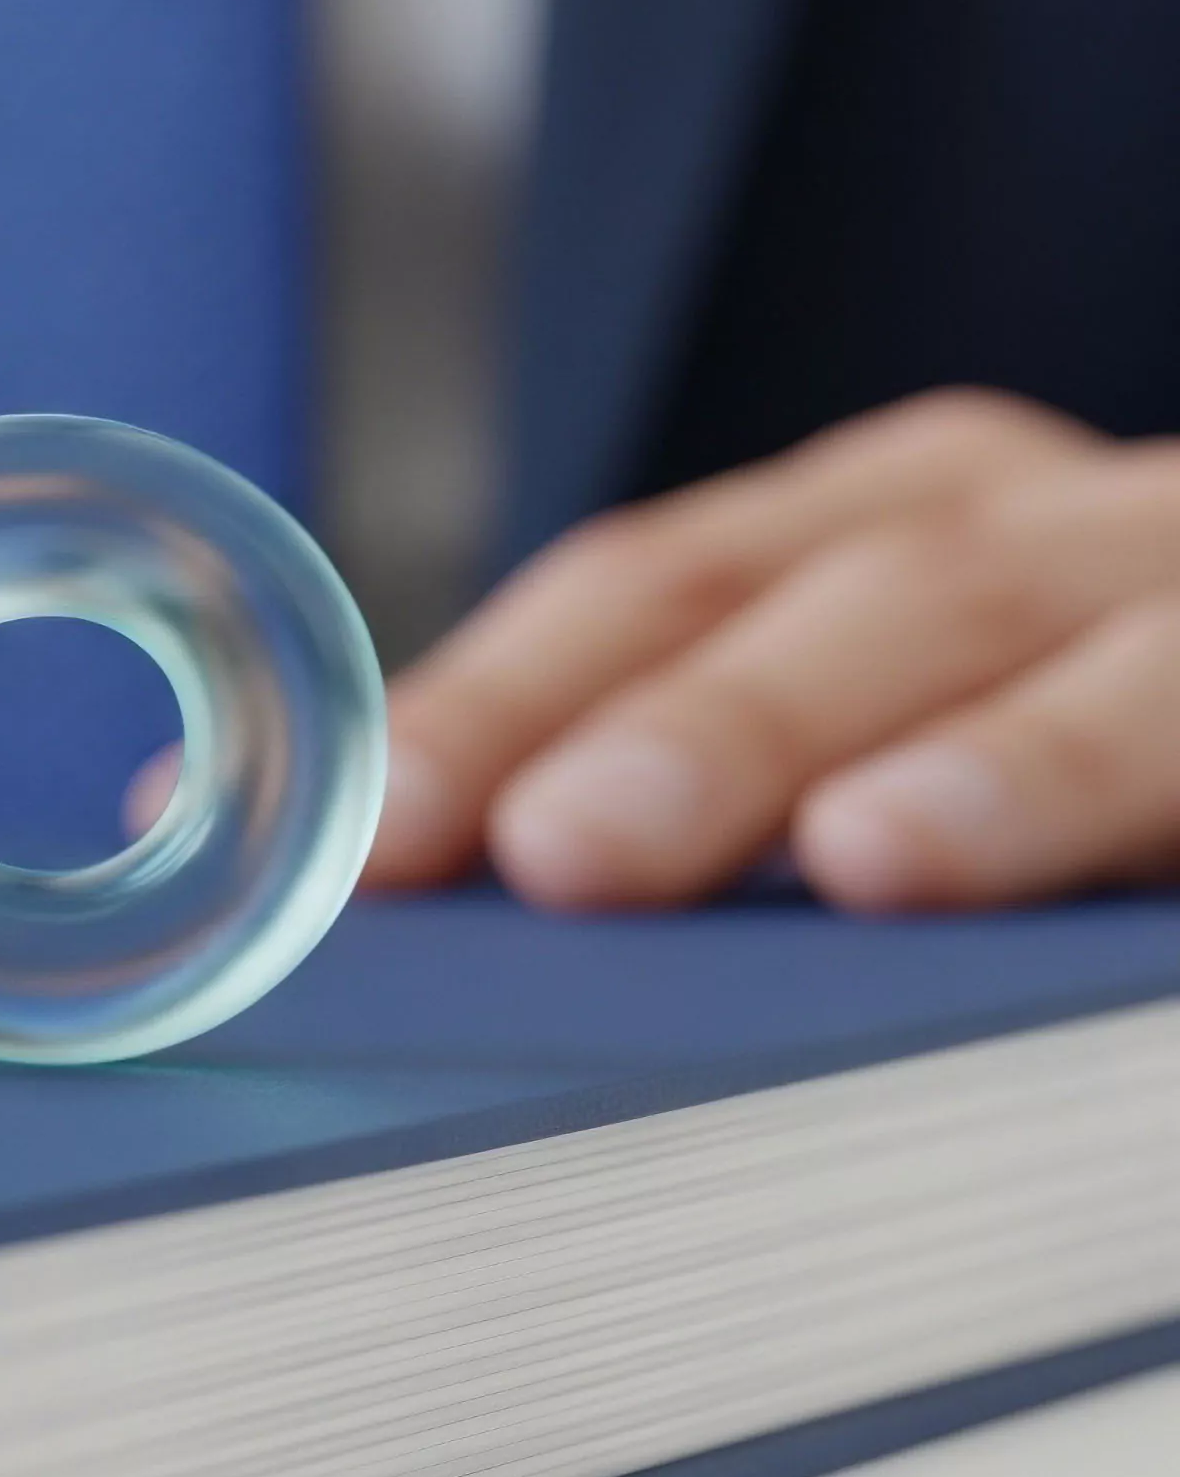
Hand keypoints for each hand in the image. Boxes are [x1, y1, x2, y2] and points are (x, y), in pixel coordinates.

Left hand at [367, 388, 1179, 910]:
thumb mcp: (892, 743)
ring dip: (1009, 757)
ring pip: (1142, 652)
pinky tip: (1145, 948)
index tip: (375, 834)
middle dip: (720, 722)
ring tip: (874, 857)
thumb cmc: (1081, 753)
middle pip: (887, 599)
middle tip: (570, 853)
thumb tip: (390, 906)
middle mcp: (1094, 532)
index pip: (668, 586)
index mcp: (921, 527)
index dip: (504, 696)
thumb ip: (699, 817)